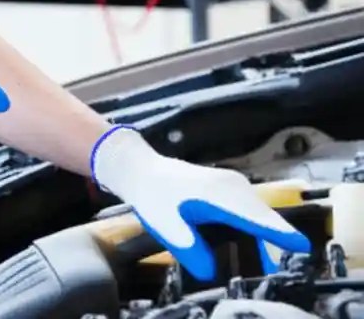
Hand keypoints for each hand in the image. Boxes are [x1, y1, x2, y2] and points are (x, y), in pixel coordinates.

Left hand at [91, 126, 311, 280]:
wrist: (142, 169)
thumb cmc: (153, 195)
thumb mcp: (166, 226)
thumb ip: (190, 249)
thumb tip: (211, 271)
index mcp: (219, 194)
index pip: (255, 217)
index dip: (278, 233)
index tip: (300, 246)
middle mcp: (233, 186)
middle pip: (263, 217)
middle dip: (275, 240)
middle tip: (276, 267)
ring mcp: (234, 185)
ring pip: (258, 213)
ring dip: (265, 234)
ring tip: (268, 262)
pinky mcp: (231, 188)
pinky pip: (250, 209)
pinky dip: (256, 226)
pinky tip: (254, 243)